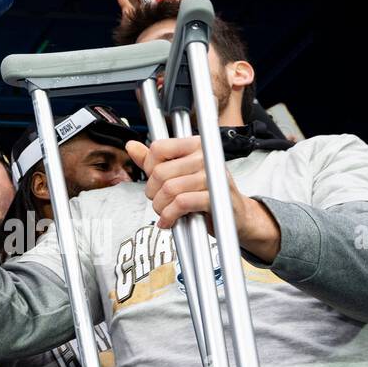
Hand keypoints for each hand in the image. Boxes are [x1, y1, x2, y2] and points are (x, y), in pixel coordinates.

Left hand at [125, 137, 280, 260]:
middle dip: (152, 192)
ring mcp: (212, 176)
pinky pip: (181, 204)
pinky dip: (169, 216)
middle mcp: (205, 157)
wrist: (236, 215)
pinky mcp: (216, 198)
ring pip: (169, 189)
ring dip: (160, 207)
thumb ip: (154, 160)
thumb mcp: (179, 172)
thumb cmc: (206, 192)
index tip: (153, 179)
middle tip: (158, 200)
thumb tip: (132, 146)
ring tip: (164, 212)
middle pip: (160, 172)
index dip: (149, 166)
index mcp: (195, 145)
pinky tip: (169, 221)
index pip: (159, 148)